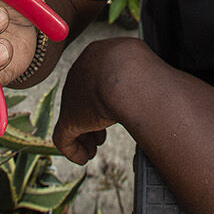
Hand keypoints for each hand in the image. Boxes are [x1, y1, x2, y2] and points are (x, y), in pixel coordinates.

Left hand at [53, 37, 145, 164]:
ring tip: (93, 149)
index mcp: (96, 55)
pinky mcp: (68, 118)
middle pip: (82, 98)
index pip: (93, 78)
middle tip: (101, 136)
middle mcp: (79, 72)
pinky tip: (83, 158)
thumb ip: (137, 75)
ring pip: (73, 117)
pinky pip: (63, 137)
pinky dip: (73, 149)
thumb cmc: (140, 69)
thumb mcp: (140, 65)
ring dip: (84, 135)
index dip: (102, 98)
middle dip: (92, 119)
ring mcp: (71, 95)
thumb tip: (149, 87)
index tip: (112, 114)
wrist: (128, 75)